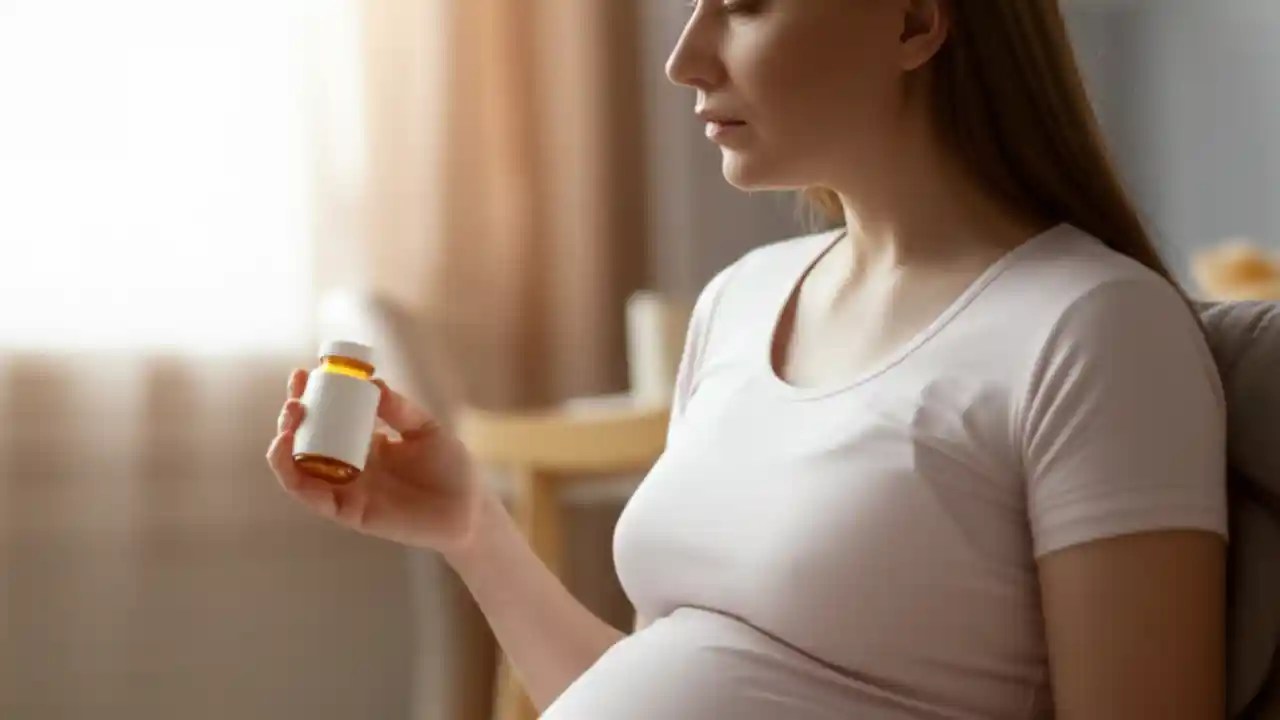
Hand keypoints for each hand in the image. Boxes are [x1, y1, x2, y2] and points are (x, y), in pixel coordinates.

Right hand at [266, 369, 490, 553]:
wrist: (470, 508)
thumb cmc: (451, 468)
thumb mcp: (425, 428)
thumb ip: (399, 409)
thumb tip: (372, 383)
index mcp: (364, 443)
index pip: (327, 418)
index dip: (311, 396)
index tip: (302, 372)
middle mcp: (348, 466)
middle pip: (305, 441)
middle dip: (292, 415)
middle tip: (296, 393)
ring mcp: (345, 489)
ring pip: (297, 469)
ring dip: (283, 443)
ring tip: (291, 417)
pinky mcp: (348, 512)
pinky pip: (311, 496)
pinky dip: (292, 474)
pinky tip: (289, 450)